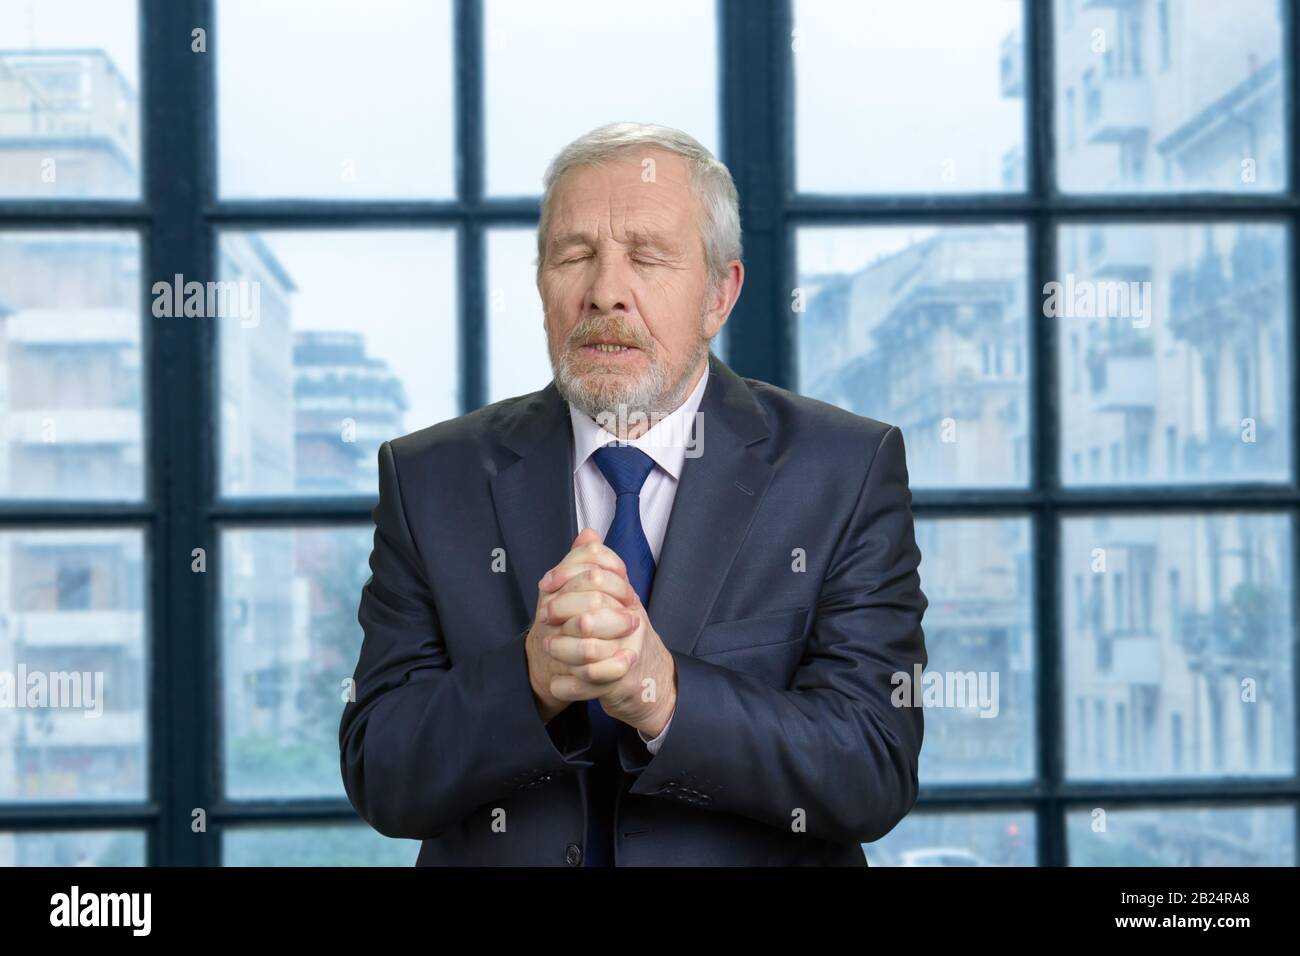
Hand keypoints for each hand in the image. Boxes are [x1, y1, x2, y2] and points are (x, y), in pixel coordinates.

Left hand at [540, 532, 677, 738]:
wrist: (648, 679)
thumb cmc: (622, 634)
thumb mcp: (610, 597)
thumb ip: (594, 567)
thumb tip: (587, 533)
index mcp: (627, 597)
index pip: (598, 572)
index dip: (568, 575)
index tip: (546, 585)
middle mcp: (633, 620)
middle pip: (594, 605)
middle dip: (562, 609)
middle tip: (543, 617)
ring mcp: (630, 651)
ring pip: (590, 648)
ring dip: (562, 649)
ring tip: (547, 646)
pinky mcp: (623, 681)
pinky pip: (592, 681)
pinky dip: (569, 685)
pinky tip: (555, 683)